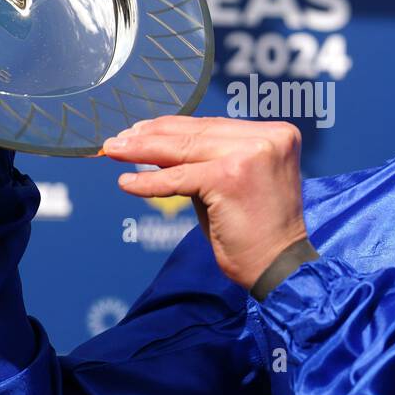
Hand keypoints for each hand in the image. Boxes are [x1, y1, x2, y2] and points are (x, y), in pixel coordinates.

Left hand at [102, 116, 309, 289]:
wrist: (280, 269)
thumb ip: (204, 160)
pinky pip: (179, 177)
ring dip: (143, 150)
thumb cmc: (256, 231)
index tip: (141, 129)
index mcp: (276, 134)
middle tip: (119, 139)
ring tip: (114, 151)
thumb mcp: (232, 182)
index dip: (173, 127)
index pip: (213, 126)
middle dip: (153, 135)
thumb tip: (156, 143)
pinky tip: (126, 183)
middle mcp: (267, 138)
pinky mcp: (229, 178)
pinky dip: (149, 182)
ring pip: (184, 149)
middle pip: (197, 132)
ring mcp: (250, 155)